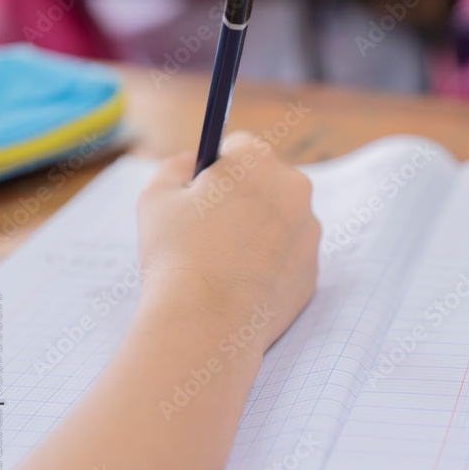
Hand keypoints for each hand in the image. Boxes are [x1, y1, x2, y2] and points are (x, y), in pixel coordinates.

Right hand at [135, 131, 320, 352]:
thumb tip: (192, 161)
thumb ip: (174, 167)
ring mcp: (309, 232)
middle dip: (241, 199)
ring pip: (279, 222)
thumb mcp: (156, 197)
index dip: (215, 169)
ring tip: (222, 262)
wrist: (206, 322)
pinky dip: (268, 267)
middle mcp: (294, 189)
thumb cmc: (177, 254)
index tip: (200, 191)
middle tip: (207, 230)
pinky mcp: (312, 272)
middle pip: (265, 184)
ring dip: (257, 233)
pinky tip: (239, 285)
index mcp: (258, 161)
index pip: (239, 147)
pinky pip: (287, 259)